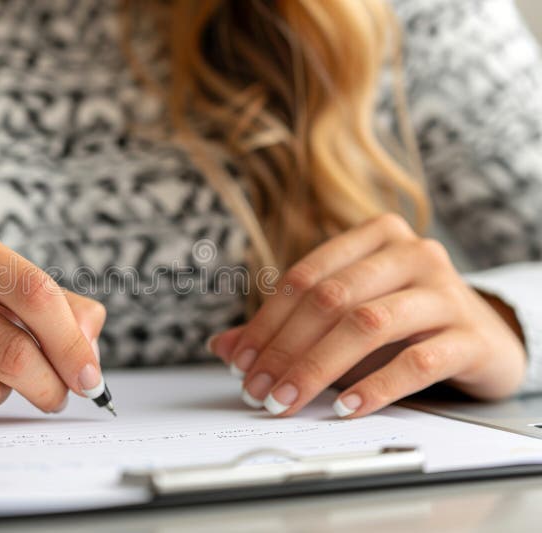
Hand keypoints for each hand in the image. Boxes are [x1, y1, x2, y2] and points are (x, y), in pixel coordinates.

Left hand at [208, 213, 525, 417]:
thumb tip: (221, 346)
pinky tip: (345, 407)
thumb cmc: (403, 323)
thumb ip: (284, 327)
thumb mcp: (343, 317)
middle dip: (285, 349)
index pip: (305, 277)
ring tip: (288, 400)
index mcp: (374, 237)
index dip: (266, 323)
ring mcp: (445, 292)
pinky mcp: (470, 335)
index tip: (239, 363)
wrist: (484, 338)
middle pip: (331, 299)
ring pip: (368, 324)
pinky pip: (416, 361)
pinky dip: (374, 387)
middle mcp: (412, 254)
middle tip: (259, 390)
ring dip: (318, 368)